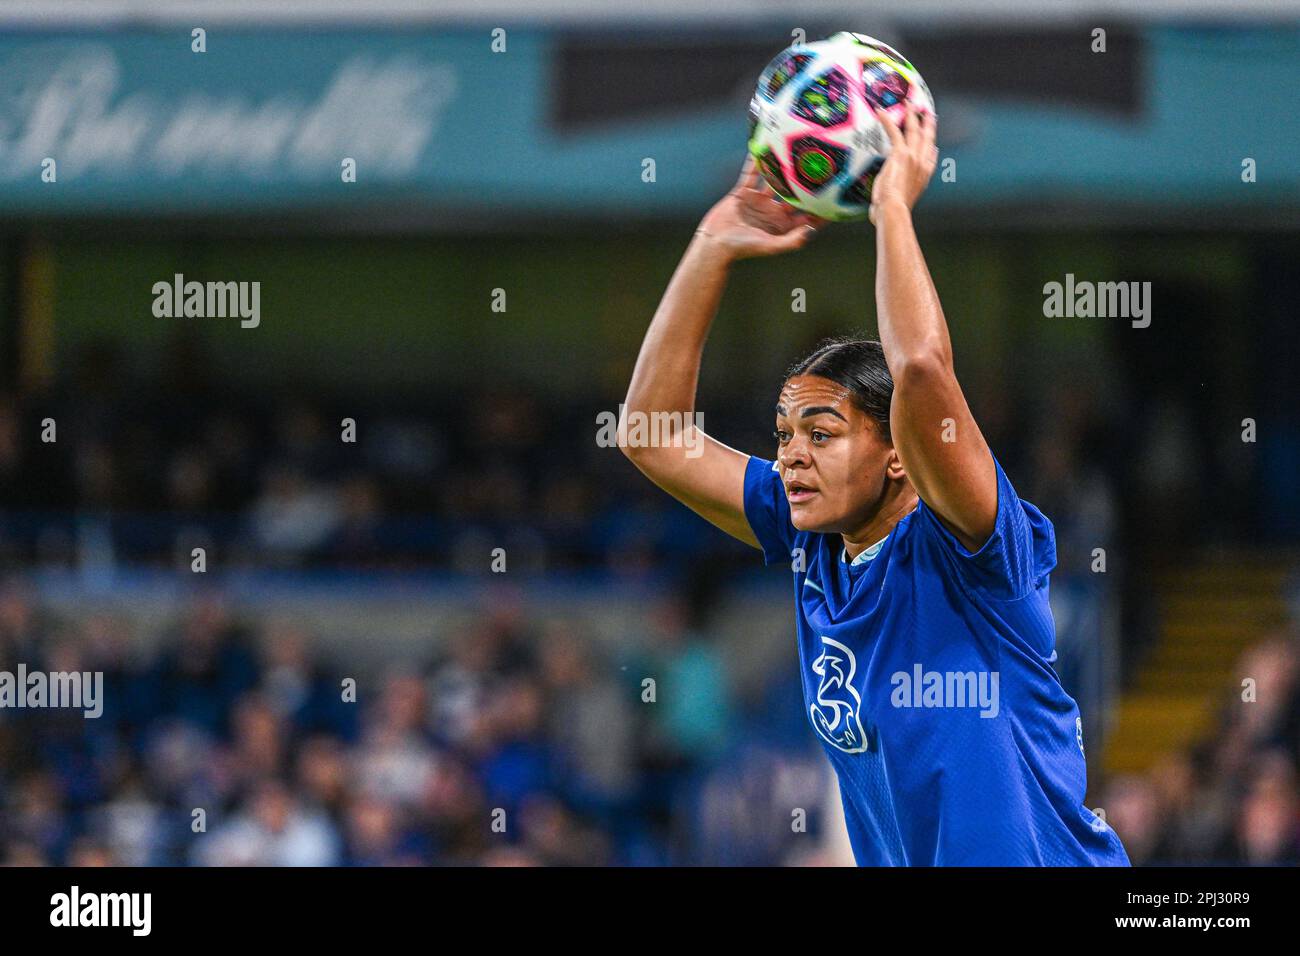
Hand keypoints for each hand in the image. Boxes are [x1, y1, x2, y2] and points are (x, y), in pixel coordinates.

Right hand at [696, 156, 825, 260]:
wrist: (715, 243)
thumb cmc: (743, 249)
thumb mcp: (769, 246)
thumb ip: (790, 241)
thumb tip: (810, 231)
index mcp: (783, 224)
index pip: (807, 213)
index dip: (822, 205)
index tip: (836, 192)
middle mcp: (773, 211)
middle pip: (794, 192)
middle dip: (805, 180)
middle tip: (819, 161)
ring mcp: (759, 200)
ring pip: (773, 179)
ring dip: (781, 166)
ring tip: (792, 148)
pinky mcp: (743, 192)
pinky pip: (751, 174)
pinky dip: (756, 161)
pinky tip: (763, 146)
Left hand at [869, 105, 937, 225]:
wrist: (893, 210)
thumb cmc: (891, 211)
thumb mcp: (897, 203)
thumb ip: (894, 199)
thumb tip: (879, 209)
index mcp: (924, 176)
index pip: (931, 158)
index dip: (932, 148)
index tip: (932, 143)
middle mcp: (922, 164)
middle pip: (927, 138)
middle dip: (927, 124)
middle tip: (927, 113)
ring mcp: (913, 157)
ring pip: (915, 130)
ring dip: (912, 114)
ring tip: (909, 103)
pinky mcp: (901, 153)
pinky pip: (895, 131)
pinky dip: (887, 121)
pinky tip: (881, 111)